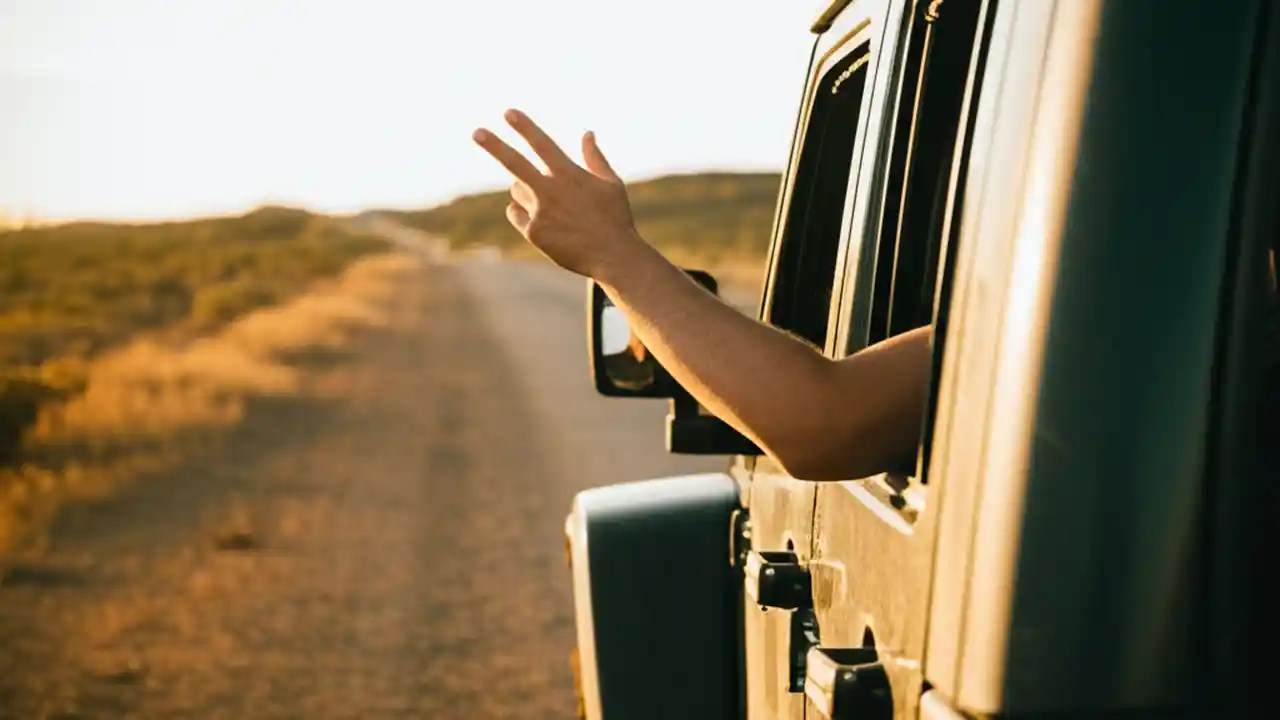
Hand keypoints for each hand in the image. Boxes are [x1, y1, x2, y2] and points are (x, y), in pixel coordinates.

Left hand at [472, 109, 645, 278]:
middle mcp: (551, 191)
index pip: (542, 144)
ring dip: (524, 189)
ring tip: (549, 203)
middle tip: (476, 132)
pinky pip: (516, 214)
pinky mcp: (533, 233)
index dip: (524, 127)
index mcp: (570, 174)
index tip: (508, 113)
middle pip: (514, 163)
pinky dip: (523, 213)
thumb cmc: (615, 218)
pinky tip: (543, 221)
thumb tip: (587, 133)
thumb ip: (595, 158)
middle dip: (494, 145)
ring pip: (517, 190)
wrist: (613, 257)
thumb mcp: (611, 184)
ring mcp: (540, 212)